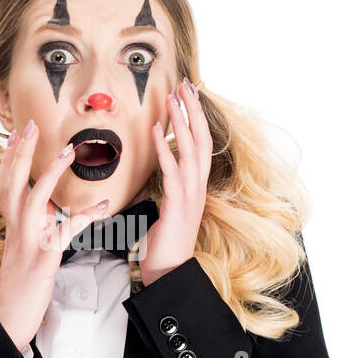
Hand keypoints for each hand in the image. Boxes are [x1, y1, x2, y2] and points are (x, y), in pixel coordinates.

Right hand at [0, 118, 109, 353]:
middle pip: (14, 180)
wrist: (11, 315)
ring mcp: (28, 240)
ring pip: (36, 198)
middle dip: (22, 151)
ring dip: (50, 172)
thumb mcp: (23, 247)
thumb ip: (33, 224)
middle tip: (31, 125)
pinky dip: (85, 218)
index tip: (17, 133)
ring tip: (69, 152)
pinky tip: (102, 208)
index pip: (6, 182)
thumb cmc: (21, 283)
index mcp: (11, 223)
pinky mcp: (44, 256)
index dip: (10, 156)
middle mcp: (16, 226)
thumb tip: (47, 207)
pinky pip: (66, 232)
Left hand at [138, 78, 211, 285]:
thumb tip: (162, 167)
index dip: (197, 119)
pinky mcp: (178, 205)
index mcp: (196, 186)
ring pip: (190, 150)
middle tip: (186, 84)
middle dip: (194, 110)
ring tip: (172, 98)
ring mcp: (191, 195)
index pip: (201, 144)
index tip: (189, 96)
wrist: (169, 272)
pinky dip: (164, 148)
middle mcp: (198, 187)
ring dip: (181, 122)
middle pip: (202, 139)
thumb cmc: (165, 243)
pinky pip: (172, 171)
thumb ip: (169, 187)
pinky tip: (156, 131)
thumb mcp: (169, 209)